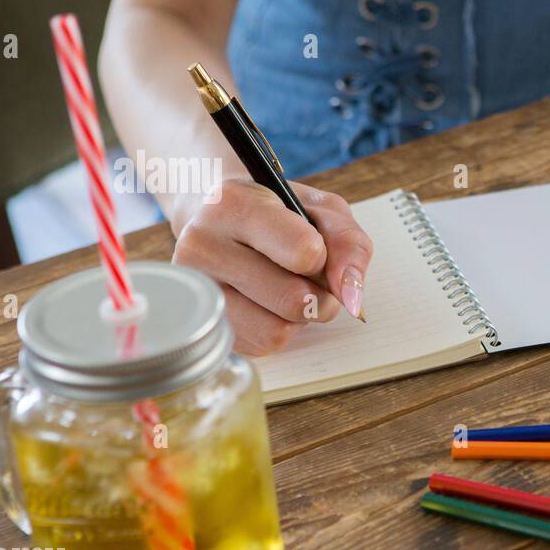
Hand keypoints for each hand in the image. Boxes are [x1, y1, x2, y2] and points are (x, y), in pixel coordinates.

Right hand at [171, 178, 373, 353]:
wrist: (216, 218)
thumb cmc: (276, 213)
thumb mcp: (321, 209)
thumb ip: (348, 244)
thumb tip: (352, 298)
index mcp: (234, 204)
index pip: (304, 252)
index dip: (323, 259)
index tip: (315, 251)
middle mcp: (203, 244)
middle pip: (294, 300)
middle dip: (320, 296)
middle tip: (312, 279)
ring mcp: (197, 288)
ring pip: (276, 331)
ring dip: (299, 318)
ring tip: (289, 289)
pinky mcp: (203, 321)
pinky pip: (262, 345)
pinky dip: (279, 329)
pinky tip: (267, 303)